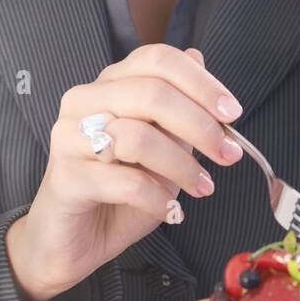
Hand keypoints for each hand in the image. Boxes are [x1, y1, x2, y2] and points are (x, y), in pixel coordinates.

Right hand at [5, 45, 243, 300]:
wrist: (72, 241)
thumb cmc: (118, 193)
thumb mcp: (161, 149)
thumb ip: (177, 111)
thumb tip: (200, 59)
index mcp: (110, 85)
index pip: (157, 59)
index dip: (201, 83)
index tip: (232, 113)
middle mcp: (84, 101)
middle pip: (152, 93)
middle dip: (200, 125)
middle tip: (228, 155)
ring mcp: (70, 137)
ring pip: (138, 137)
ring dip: (182, 166)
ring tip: (203, 187)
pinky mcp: (66, 177)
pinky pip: (125, 182)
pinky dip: (158, 198)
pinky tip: (171, 211)